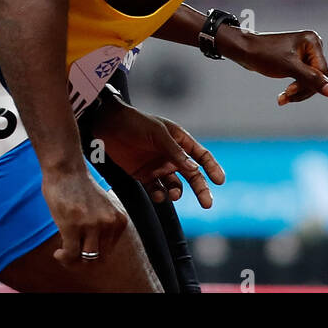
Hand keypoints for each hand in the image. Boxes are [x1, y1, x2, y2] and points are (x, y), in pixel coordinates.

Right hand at [41, 170, 127, 265]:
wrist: (66, 168)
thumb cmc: (79, 186)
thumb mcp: (101, 208)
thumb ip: (102, 226)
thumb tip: (92, 252)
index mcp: (118, 220)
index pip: (109, 251)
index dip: (93, 254)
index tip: (80, 250)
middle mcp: (109, 224)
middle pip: (99, 258)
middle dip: (84, 262)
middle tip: (70, 256)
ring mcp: (92, 226)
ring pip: (86, 259)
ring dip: (73, 262)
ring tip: (64, 255)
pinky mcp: (73, 227)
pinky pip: (70, 254)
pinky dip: (64, 257)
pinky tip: (58, 253)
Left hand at [90, 99, 225, 206]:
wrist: (107, 126)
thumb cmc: (135, 123)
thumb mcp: (158, 134)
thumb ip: (176, 153)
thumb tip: (195, 170)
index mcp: (180, 141)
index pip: (201, 156)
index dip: (212, 168)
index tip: (219, 181)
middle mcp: (172, 156)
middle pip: (192, 176)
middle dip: (201, 189)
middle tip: (207, 203)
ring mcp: (158, 167)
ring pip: (175, 186)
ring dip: (177, 192)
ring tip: (172, 194)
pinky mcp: (144, 176)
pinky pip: (157, 190)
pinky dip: (160, 196)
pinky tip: (159, 195)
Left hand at [220, 28, 327, 105]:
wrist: (244, 51)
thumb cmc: (264, 55)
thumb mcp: (290, 68)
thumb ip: (312, 79)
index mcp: (313, 42)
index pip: (322, 72)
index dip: (310, 85)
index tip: (291, 91)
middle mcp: (311, 45)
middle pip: (318, 77)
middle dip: (302, 89)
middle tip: (286, 96)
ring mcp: (304, 53)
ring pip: (310, 81)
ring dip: (297, 92)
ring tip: (282, 98)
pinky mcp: (297, 61)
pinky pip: (302, 79)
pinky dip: (293, 89)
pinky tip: (283, 96)